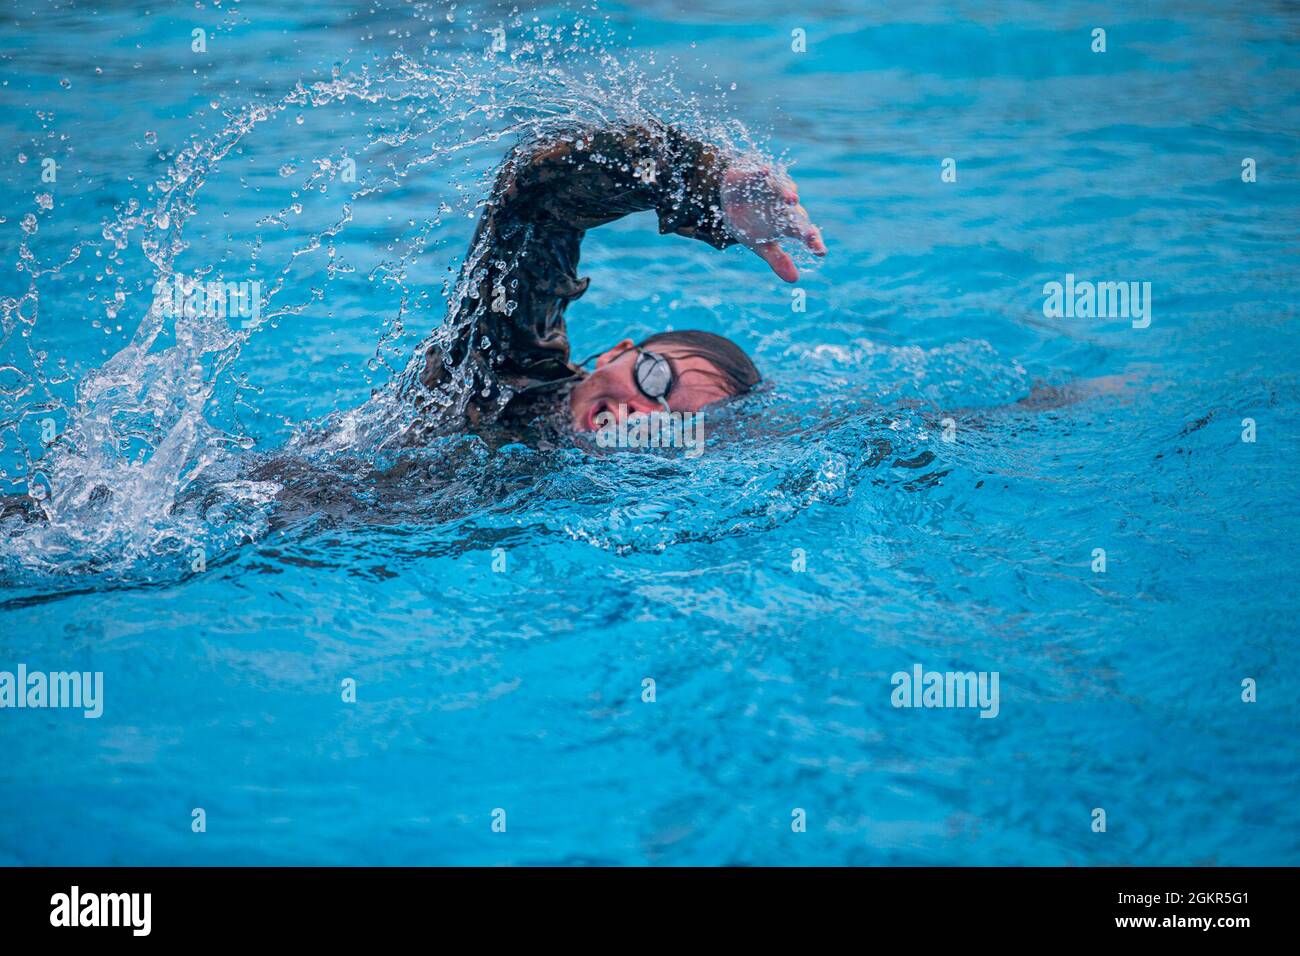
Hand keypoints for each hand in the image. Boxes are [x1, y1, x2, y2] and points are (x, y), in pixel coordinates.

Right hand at [720, 163, 826, 281]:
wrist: (731, 198)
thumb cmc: (750, 223)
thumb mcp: (760, 245)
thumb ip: (777, 260)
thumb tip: (795, 280)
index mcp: (787, 223)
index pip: (804, 233)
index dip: (813, 241)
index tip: (820, 252)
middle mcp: (784, 205)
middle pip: (796, 212)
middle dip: (801, 221)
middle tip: (808, 233)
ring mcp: (772, 189)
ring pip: (783, 189)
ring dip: (786, 193)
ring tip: (791, 198)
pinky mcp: (756, 176)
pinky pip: (761, 173)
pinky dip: (763, 172)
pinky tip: (765, 171)